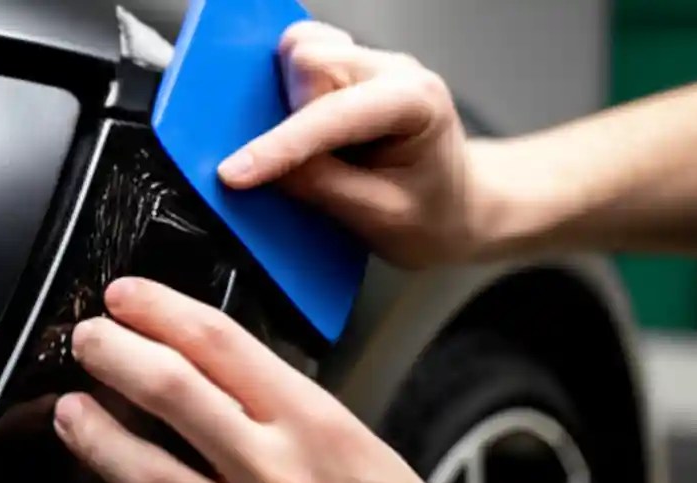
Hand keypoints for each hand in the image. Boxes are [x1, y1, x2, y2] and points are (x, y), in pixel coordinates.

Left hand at [53, 277, 532, 482]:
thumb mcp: (371, 454)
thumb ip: (301, 418)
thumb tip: (239, 382)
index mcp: (318, 429)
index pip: (222, 343)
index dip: (160, 309)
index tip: (129, 297)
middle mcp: (278, 477)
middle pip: (172, 393)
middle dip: (115, 355)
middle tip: (88, 341)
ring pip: (148, 475)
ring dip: (96, 437)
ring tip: (71, 413)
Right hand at [216, 21, 485, 269]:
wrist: (460, 209)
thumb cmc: (433, 215)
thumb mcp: (378, 218)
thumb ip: (320, 187)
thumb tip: (263, 170)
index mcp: (415, 102)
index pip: (332, 113)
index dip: (279, 146)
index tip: (236, 174)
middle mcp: (391, 70)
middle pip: (311, 60)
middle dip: (284, 111)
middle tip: (298, 164)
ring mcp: (367, 66)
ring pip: (300, 51)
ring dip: (283, 98)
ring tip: (306, 149)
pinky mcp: (345, 74)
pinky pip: (298, 61)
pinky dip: (283, 92)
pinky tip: (297, 126)